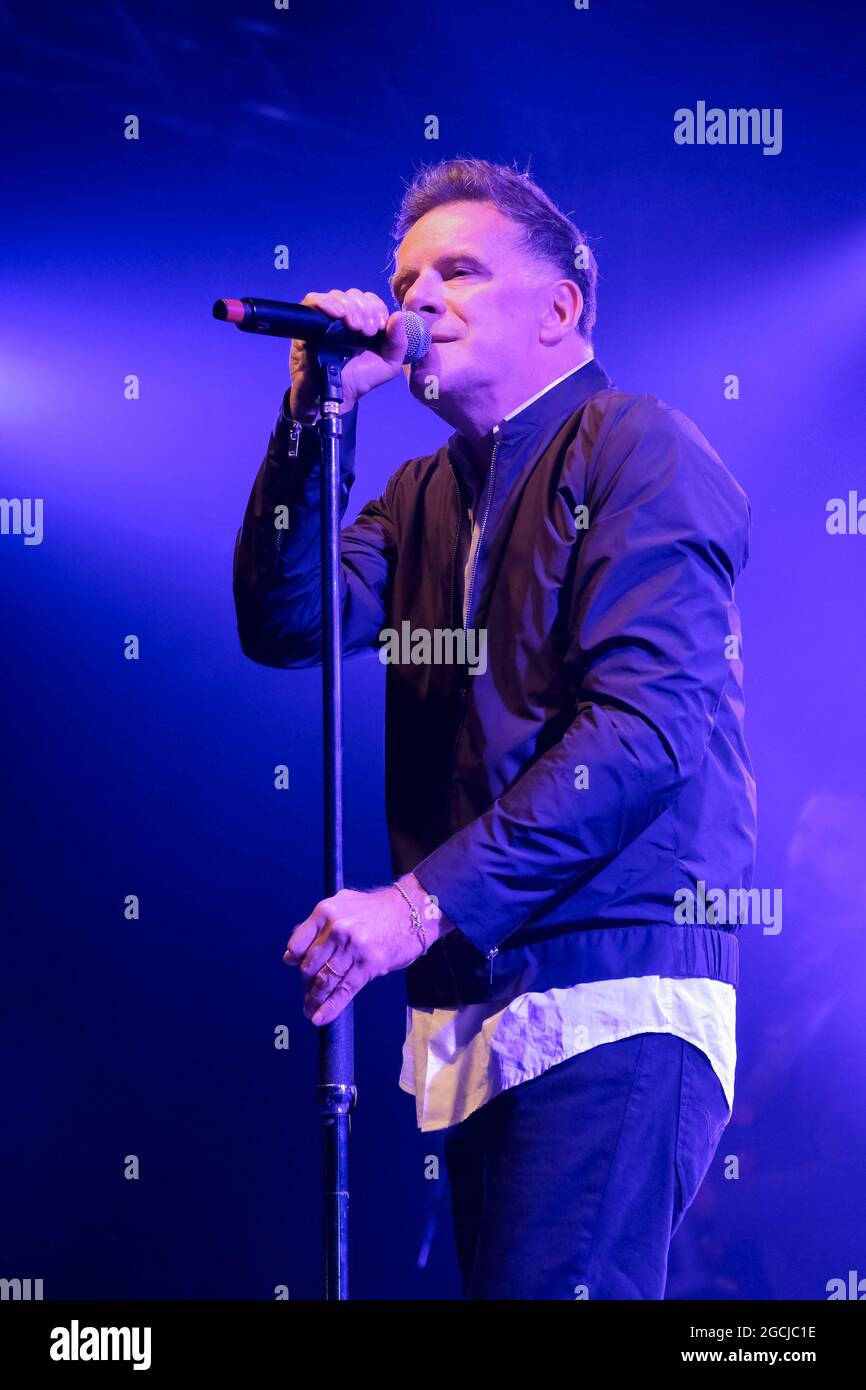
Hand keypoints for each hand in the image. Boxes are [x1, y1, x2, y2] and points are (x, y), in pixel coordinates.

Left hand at [283, 873, 450, 1025]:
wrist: (414, 910)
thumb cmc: (379, 909)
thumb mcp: (345, 904)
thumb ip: (318, 925)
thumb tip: (291, 954)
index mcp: (326, 911)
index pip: (298, 944)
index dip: (296, 961)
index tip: (297, 971)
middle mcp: (336, 928)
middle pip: (310, 966)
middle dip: (306, 985)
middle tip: (307, 997)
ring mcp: (352, 947)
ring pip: (325, 980)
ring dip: (315, 1000)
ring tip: (310, 1010)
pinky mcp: (368, 965)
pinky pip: (344, 990)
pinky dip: (330, 1007)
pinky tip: (321, 1017)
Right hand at [288, 287, 408, 422]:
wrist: (336, 395)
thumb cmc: (360, 380)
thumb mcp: (387, 365)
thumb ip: (398, 343)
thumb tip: (398, 316)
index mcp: (365, 322)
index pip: (371, 300)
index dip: (377, 308)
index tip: (378, 328)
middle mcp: (346, 318)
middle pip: (355, 295)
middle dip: (365, 309)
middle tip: (366, 332)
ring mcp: (326, 318)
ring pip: (337, 296)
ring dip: (349, 307)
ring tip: (354, 328)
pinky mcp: (308, 322)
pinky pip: (313, 300)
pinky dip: (325, 302)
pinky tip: (337, 315)